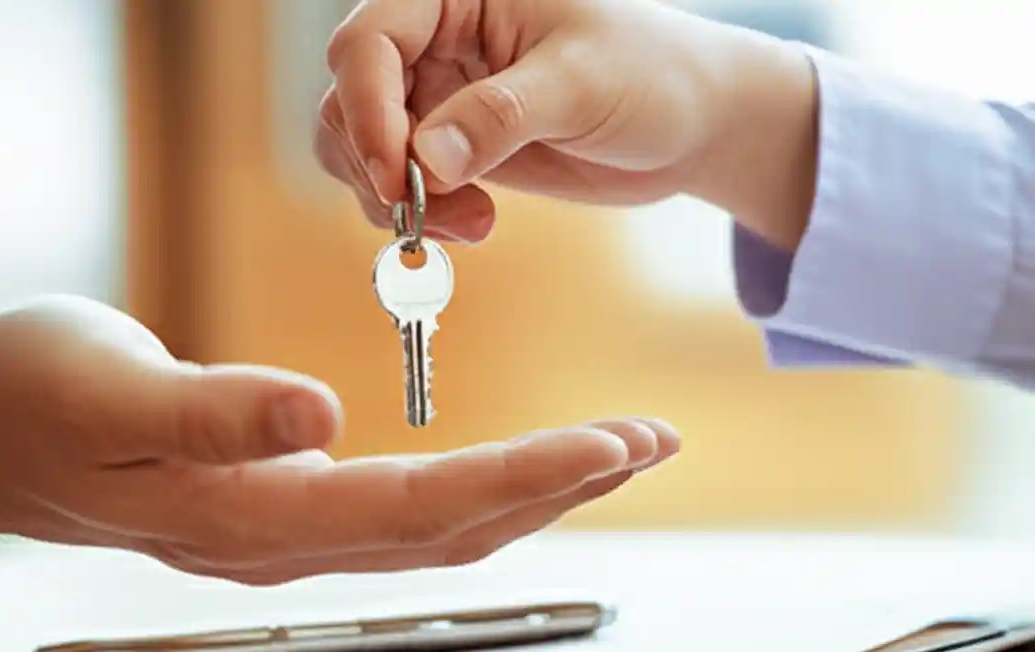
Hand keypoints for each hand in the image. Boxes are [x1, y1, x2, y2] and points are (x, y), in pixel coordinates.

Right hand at [0, 296, 677, 584]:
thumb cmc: (31, 396)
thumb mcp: (104, 385)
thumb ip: (213, 412)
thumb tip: (316, 417)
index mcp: (243, 512)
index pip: (416, 510)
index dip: (522, 479)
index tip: (609, 446)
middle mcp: (275, 540)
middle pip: (449, 534)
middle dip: (559, 489)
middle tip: (646, 442)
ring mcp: (277, 534)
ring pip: (433, 533)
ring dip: (531, 493)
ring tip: (608, 451)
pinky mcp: (274, 509)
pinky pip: (400, 516)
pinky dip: (475, 492)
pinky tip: (507, 470)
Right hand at [316, 0, 817, 249]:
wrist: (689, 124)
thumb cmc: (653, 74)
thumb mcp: (582, 83)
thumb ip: (501, 114)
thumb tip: (423, 159)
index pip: (370, 40)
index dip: (367, 108)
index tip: (395, 176)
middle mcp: (434, 37)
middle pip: (350, 98)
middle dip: (377, 164)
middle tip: (427, 214)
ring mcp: (436, 93)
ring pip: (359, 147)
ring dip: (394, 200)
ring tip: (469, 225)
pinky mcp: (447, 144)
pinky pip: (395, 183)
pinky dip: (415, 215)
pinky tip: (469, 226)